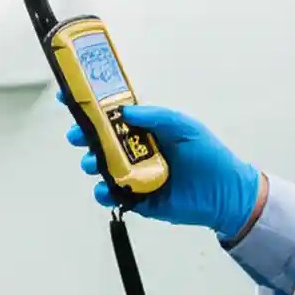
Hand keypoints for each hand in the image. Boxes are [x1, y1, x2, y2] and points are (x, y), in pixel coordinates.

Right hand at [64, 102, 261, 239]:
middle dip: (83, 135)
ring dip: (91, 163)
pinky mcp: (137, 199)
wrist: (226, 193)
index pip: (113, 114)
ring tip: (93, 162)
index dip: (91, 106)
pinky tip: (106, 188)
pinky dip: (104, 192)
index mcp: (146, 129)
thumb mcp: (185, 127)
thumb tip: (126, 110)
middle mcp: (137, 150)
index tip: (69, 95)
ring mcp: (135, 174)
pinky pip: (113, 195)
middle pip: (100, 140)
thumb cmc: (209, 155)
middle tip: (76, 134)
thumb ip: (157, 117)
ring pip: (102, 167)